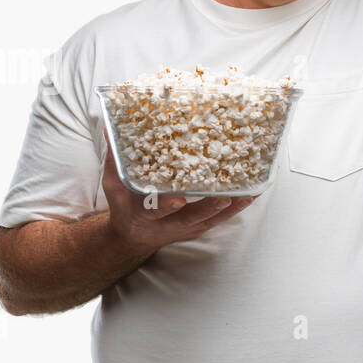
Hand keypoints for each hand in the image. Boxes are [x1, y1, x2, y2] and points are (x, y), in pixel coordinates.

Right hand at [101, 125, 257, 248]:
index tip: (177, 200)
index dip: (165, 206)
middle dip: (207, 209)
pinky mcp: (198, 227)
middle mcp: (165, 224)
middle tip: (224, 199)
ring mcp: (185, 228)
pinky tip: (251, 195)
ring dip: (229, 208)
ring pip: (209, 220)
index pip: (152, 210)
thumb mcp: (114, 184)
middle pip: (189, 219)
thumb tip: (111, 128)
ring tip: (247, 194)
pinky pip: (220, 220)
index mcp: (141, 214)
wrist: (134, 235)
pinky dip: (236, 208)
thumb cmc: (125, 205)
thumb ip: (114, 159)